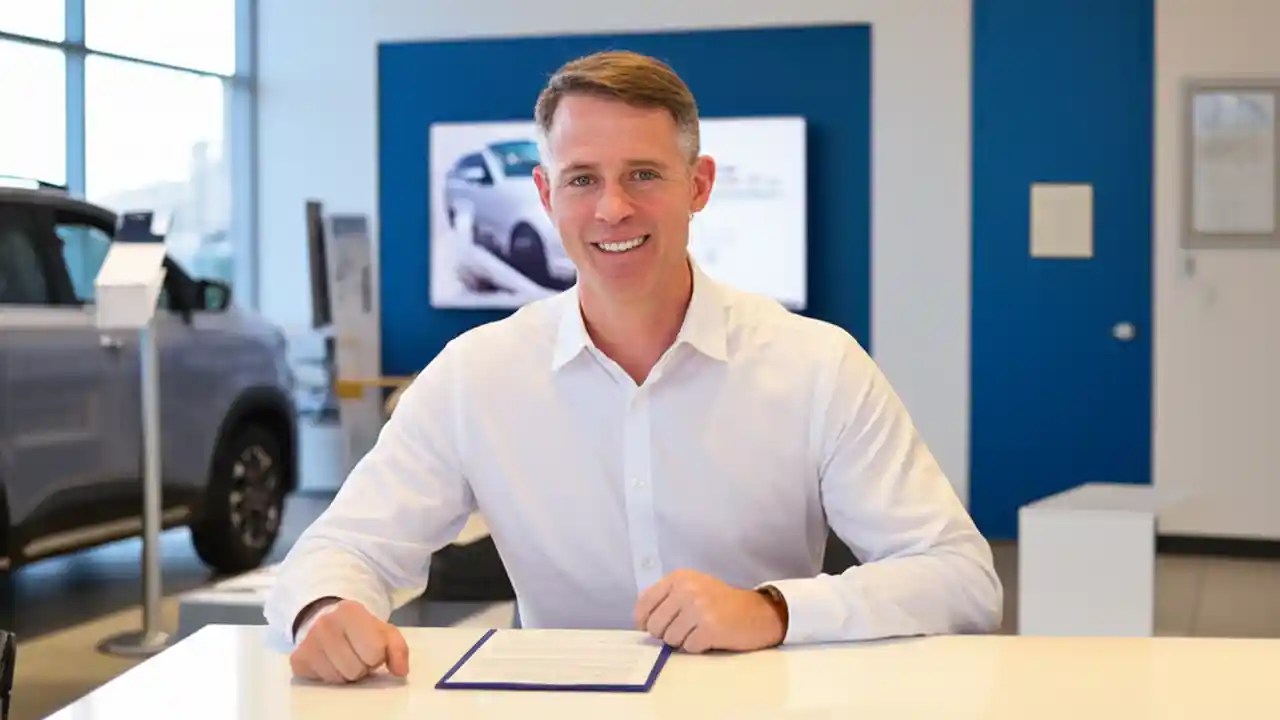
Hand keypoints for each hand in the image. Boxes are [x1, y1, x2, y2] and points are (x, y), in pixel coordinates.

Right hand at [289, 599, 409, 682]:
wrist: (327, 620)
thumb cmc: (360, 629)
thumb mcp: (384, 632)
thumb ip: (398, 649)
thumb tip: (401, 671)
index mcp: (350, 611)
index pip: (374, 653)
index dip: (377, 655)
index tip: (371, 646)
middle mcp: (325, 624)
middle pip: (355, 670)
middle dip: (361, 666)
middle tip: (356, 654)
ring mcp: (308, 641)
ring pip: (339, 679)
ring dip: (346, 673)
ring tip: (345, 657)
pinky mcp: (297, 659)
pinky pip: (322, 683)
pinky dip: (329, 676)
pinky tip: (329, 661)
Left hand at [633, 569, 785, 653]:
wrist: (757, 612)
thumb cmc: (721, 603)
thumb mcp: (692, 588)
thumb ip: (666, 599)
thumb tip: (641, 622)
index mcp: (679, 578)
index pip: (643, 604)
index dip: (644, 621)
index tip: (651, 627)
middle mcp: (687, 589)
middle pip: (655, 626)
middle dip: (666, 634)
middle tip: (683, 630)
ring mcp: (698, 608)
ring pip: (670, 639)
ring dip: (683, 641)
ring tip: (699, 631)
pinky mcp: (710, 627)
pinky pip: (689, 647)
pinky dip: (698, 647)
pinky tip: (710, 637)